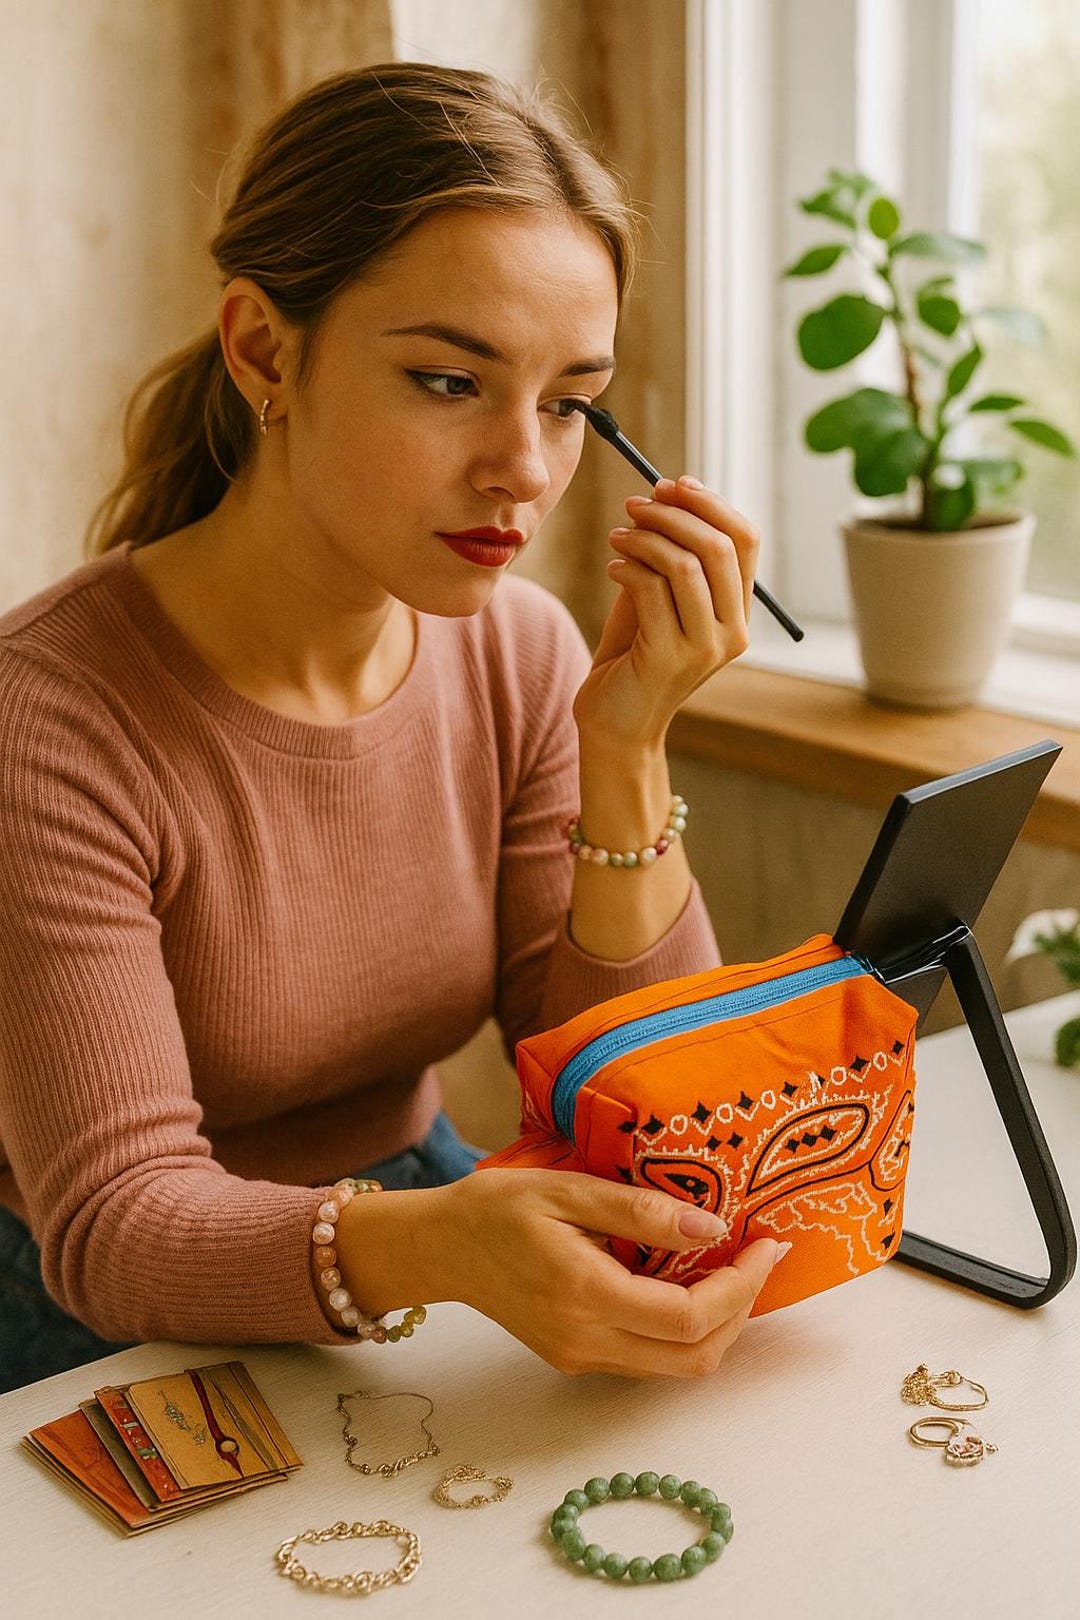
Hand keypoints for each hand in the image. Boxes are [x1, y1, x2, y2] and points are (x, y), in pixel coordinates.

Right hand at [436, 1168, 783, 1378]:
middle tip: (758, 1259)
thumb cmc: (499, 1206)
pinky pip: (649, 1357)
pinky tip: (688, 1283)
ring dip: (717, 1325)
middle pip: (694, 1358)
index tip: (766, 1244)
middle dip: (741, 1311)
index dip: (740, 1286)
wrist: (442, 1247)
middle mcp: (587, 1340)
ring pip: (676, 1366)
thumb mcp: (568, 1190)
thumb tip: (712, 1230)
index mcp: (585, 1293)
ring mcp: (581, 1357)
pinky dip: (684, 1329)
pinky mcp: (576, 1358)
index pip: (689, 1317)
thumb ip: (641, 1211)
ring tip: (732, 1270)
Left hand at [572, 477, 759, 749]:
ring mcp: (705, 648)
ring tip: (617, 537)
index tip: (671, 485)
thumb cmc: (633, 656)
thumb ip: (670, 556)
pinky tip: (612, 567)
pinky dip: (628, 567)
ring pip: (685, 565)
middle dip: (673, 514)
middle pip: (718, 546)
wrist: (614, 723)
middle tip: (634, 505)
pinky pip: (651, 590)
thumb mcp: (657, 597)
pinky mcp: (669, 658)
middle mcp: (733, 632)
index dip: (710, 503)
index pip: (745, 540)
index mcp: (738, 613)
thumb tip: (666, 494)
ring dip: (645, 538)